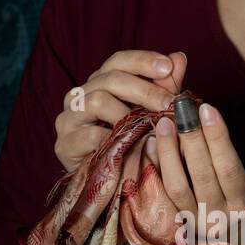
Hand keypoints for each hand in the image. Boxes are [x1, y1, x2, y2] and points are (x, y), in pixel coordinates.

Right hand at [54, 50, 186, 172]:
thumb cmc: (132, 145)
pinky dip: (114, 139)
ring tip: (151, 127)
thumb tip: (179, 58)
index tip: (169, 67)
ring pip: (98, 101)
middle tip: (169, 104)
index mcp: (100, 83)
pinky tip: (131, 145)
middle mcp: (80, 95)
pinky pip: (90, 135)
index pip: (118, 61)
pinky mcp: (64, 144)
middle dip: (145, 90)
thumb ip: (164, 87)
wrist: (108, 186)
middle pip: (111, 79)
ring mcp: (68, 118)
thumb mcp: (152, 114)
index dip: (143, 60)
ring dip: (130, 114)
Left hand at [145, 103, 244, 244]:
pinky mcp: (172, 224)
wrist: (217, 236)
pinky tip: (150, 144)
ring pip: (178, 187)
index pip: (229, 167)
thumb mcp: (234, 179)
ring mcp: (193, 223)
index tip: (206, 109)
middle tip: (181, 110)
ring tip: (165, 124)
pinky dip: (154, 166)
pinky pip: (159, 193)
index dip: (218, 137)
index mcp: (240, 202)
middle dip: (191, 139)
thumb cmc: (227, 196)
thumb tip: (198, 112)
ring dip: (169, 152)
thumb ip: (220, 152)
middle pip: (202, 176)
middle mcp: (218, 216)